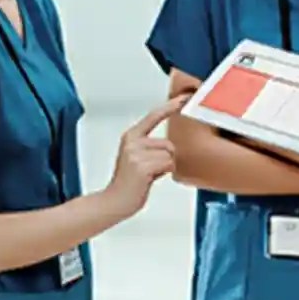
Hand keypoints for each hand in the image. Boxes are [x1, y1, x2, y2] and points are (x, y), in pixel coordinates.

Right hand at [103, 95, 186, 216]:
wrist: (114, 201)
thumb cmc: (128, 182)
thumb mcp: (136, 157)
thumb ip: (150, 147)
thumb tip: (170, 147)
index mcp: (131, 136)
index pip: (154, 116)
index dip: (170, 106)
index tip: (184, 98)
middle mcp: (133, 141)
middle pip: (169, 144)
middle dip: (166, 159)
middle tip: (149, 171)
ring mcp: (136, 153)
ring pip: (170, 156)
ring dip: (164, 168)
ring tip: (148, 176)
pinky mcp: (142, 166)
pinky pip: (168, 165)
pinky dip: (163, 174)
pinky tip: (148, 180)